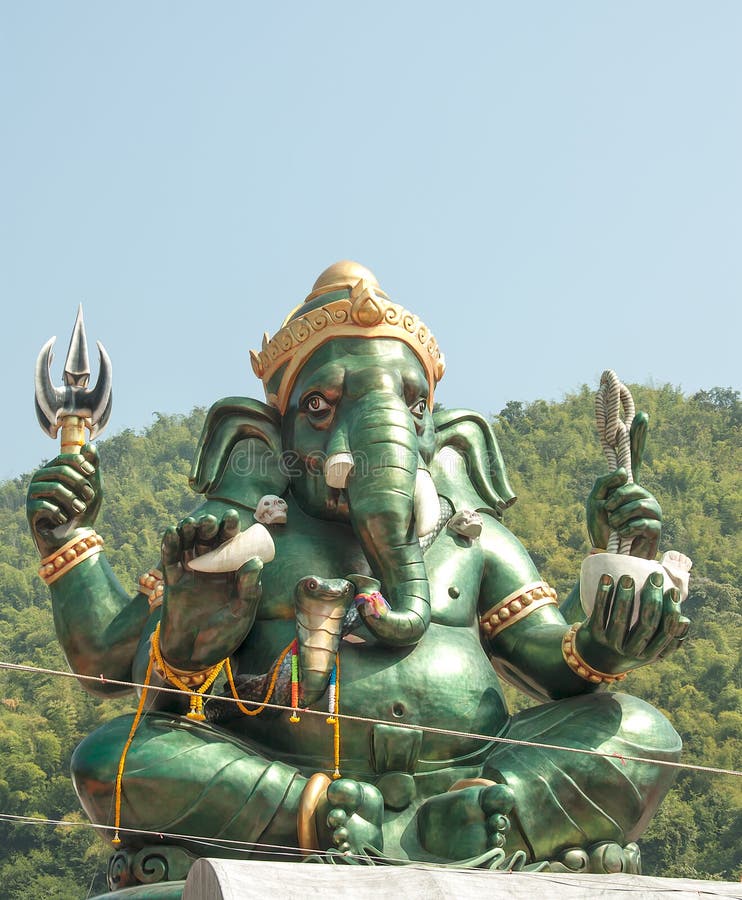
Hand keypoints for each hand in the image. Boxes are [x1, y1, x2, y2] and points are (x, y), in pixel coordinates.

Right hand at [26, 444, 101, 555]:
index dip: (79, 462)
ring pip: (54, 488)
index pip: (63, 458)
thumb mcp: (93, 486)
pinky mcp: (30, 511)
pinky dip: (60, 514)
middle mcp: (40, 480)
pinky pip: (45, 506)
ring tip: (79, 510)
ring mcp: (33, 495)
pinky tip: (63, 520)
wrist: (75, 538)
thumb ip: (93, 465)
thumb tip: (89, 444)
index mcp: (53, 471)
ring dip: (72, 500)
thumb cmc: (84, 510)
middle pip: (60, 472)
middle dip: (80, 484)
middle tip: (89, 497)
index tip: (92, 472)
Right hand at [159, 508, 262, 668]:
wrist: (194, 657)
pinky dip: (169, 545)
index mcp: (233, 572)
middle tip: (209, 523)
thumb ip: (248, 588)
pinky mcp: (173, 582)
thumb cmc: (224, 636)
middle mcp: (212, 569)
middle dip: (208, 527)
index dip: (231, 530)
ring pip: (188, 545)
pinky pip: (170, 560)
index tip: (231, 518)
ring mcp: (192, 573)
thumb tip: (255, 561)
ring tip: (190, 524)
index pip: (232, 545)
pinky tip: (171, 532)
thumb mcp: (242, 613)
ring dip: (188, 531)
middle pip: (209, 539)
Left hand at [577, 572, 689, 674]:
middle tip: (656, 575)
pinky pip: (599, 612)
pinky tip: (607, 577)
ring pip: (621, 619)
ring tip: (628, 576)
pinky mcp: (594, 634)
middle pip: (646, 624)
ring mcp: (612, 643)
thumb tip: (684, 620)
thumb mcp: (649, 648)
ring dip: (625, 596)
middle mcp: (631, 651)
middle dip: (652, 598)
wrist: (595, 660)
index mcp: (650, 653)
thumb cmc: (631, 646)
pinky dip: (603, 594)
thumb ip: (666, 635)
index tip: (673, 590)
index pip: (666, 632)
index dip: (671, 611)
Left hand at [586, 413, 660, 558]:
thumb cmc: (602, 528)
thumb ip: (604, 483)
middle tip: (609, 514)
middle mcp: (643, 491)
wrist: (609, 555)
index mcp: (628, 483)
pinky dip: (626, 529)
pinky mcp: (657, 525)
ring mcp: (653, 508)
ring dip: (617, 517)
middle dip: (612, 501)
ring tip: (616, 527)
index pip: (635, 455)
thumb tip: (623, 472)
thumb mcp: (594, 502)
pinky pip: (640, 520)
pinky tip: (626, 535)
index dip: (638, 435)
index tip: (642, 414)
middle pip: (627, 485)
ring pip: (633, 501)